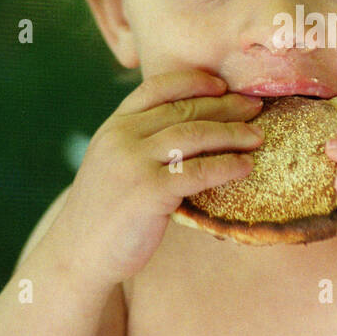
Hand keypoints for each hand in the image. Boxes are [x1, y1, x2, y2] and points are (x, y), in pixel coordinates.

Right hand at [52, 70, 263, 281]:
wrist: (78, 253)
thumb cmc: (106, 211)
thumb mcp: (114, 163)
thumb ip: (140, 140)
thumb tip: (191, 125)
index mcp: (114, 126)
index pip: (157, 87)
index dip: (194, 81)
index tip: (222, 84)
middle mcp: (121, 137)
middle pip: (183, 110)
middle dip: (225, 106)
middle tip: (256, 107)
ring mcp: (133, 163)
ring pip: (194, 136)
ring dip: (233, 133)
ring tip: (257, 137)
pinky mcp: (148, 192)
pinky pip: (198, 172)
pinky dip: (227, 166)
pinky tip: (245, 166)